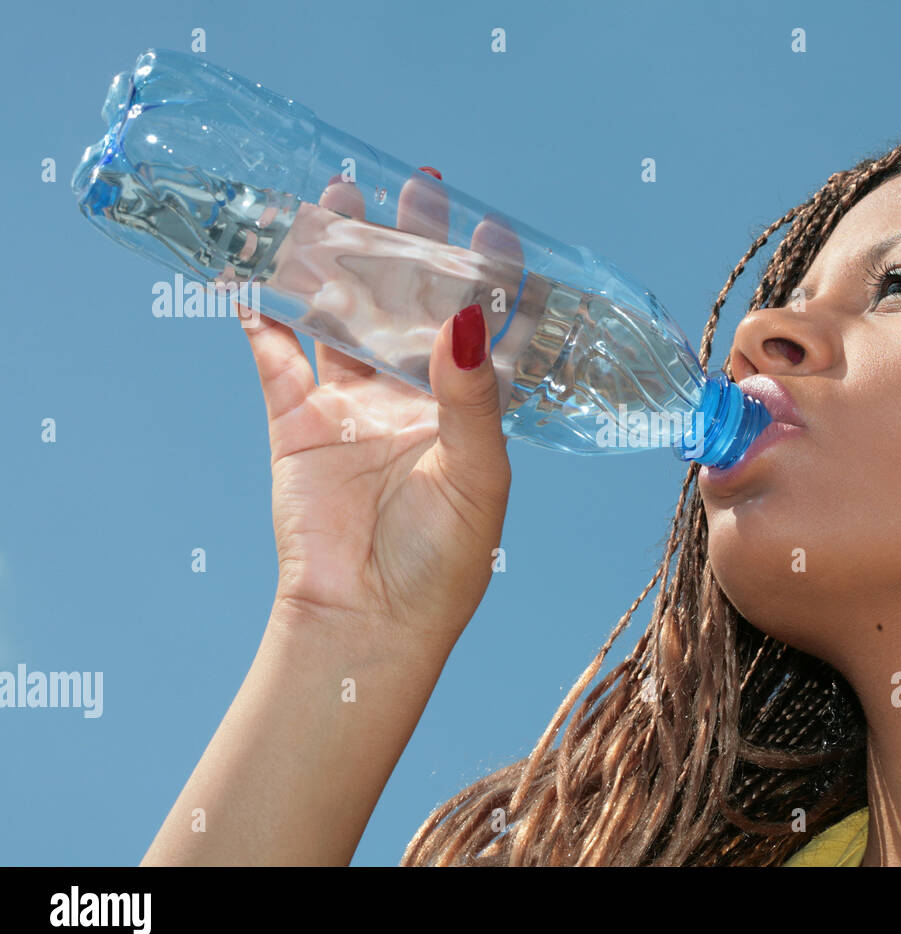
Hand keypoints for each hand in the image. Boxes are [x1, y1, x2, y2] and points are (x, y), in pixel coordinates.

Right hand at [239, 169, 513, 659]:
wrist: (368, 622)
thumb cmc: (443, 562)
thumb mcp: (476, 476)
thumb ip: (471, 396)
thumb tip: (471, 317)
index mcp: (468, 407)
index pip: (484, 328)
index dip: (489, 279)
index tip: (490, 228)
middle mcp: (412, 396)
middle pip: (411, 304)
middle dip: (412, 246)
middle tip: (414, 188)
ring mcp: (352, 404)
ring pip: (342, 315)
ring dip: (338, 261)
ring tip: (336, 200)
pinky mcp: (297, 421)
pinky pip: (275, 357)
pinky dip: (261, 316)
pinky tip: (253, 273)